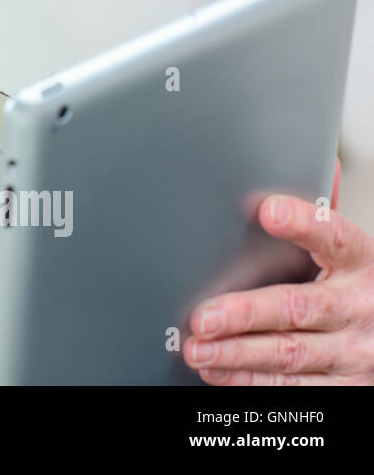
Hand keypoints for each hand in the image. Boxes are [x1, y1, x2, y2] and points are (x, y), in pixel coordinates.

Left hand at [183, 162, 373, 383]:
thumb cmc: (363, 285)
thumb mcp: (353, 252)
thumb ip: (327, 218)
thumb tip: (326, 165)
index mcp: (363, 262)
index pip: (335, 237)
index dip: (303, 223)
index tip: (267, 210)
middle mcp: (362, 308)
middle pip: (300, 308)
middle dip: (246, 314)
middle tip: (202, 316)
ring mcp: (356, 352)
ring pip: (292, 354)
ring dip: (239, 354)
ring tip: (198, 349)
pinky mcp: (348, 386)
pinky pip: (296, 388)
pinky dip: (251, 382)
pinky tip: (218, 372)